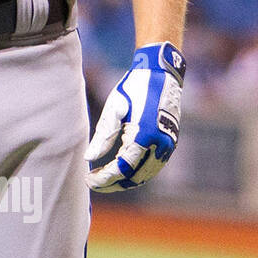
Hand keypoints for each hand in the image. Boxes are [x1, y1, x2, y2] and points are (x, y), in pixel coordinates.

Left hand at [86, 43, 184, 192]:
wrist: (161, 75)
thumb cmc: (134, 88)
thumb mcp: (114, 109)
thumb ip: (103, 136)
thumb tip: (89, 158)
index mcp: (145, 136)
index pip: (122, 168)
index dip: (105, 178)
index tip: (88, 179)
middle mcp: (160, 145)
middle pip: (134, 176)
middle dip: (112, 183)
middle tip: (92, 182)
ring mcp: (168, 145)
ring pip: (145, 174)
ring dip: (125, 181)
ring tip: (103, 179)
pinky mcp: (169, 143)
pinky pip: (153, 166)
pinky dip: (137, 173)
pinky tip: (121, 171)